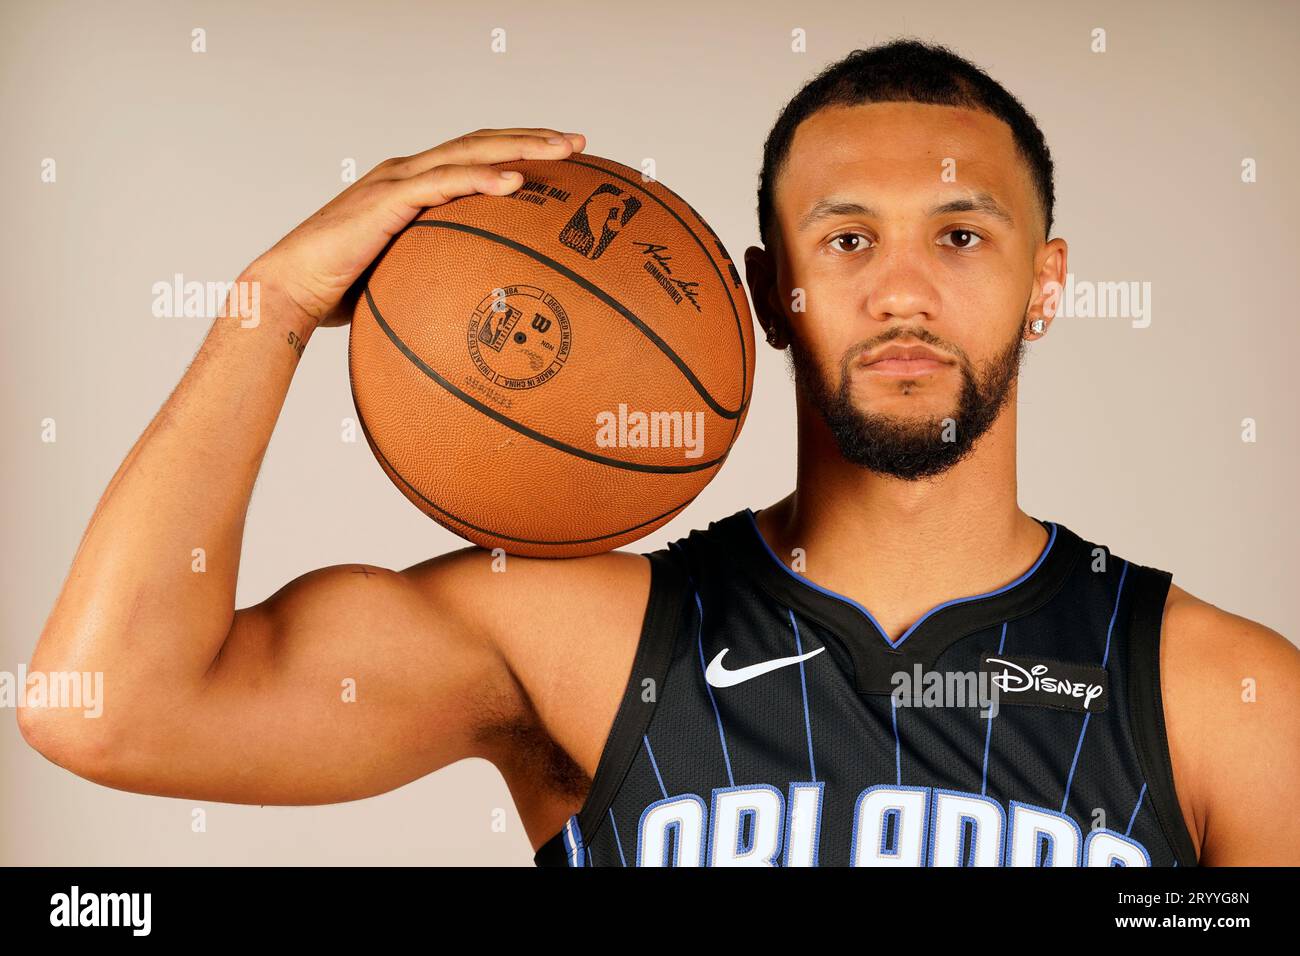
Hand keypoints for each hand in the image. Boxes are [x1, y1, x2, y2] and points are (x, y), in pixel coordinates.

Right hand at [246, 128, 585, 328]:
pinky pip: (442, 182)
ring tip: (563, 151)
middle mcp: (407, 173)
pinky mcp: (386, 199)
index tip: (561, 157)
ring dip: (520, 147)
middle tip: (579, 142)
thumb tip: (472, 312)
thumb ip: (436, 278)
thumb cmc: (342, 292)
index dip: (516, 149)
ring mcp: (396, 181)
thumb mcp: (403, 279)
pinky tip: (514, 181)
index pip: (473, 156)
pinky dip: (481, 178)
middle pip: (481, 142)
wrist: (290, 291)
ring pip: (470, 152)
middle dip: (533, 138)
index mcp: (412, 186)